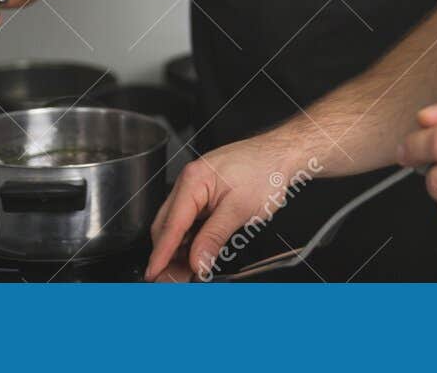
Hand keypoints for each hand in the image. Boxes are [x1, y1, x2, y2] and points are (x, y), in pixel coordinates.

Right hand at [146, 135, 314, 280]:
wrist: (282, 154)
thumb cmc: (265, 169)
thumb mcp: (240, 209)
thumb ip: (215, 237)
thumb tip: (198, 261)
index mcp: (193, 180)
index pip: (171, 225)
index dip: (161, 253)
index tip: (154, 273)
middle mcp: (190, 182)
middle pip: (168, 226)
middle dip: (167, 255)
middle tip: (169, 281)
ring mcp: (197, 189)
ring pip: (178, 226)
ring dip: (179, 250)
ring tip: (182, 275)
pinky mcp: (206, 195)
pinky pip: (191, 221)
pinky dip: (191, 241)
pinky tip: (195, 256)